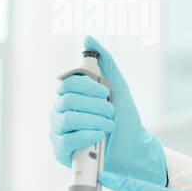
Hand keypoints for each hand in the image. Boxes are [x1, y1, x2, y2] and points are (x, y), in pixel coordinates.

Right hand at [47, 35, 166, 186]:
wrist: (133, 150)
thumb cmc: (123, 118)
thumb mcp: (117, 87)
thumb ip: (104, 61)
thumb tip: (88, 37)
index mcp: (69, 96)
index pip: (67, 82)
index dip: (86, 84)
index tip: (105, 90)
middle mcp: (60, 112)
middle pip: (67, 99)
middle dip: (94, 104)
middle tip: (111, 111)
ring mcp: (58, 133)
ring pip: (66, 119)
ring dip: (93, 120)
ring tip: (109, 125)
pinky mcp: (62, 152)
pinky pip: (67, 140)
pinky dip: (87, 135)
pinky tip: (99, 136)